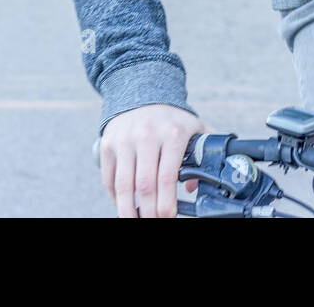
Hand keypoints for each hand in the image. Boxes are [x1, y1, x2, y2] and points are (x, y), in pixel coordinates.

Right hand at [99, 103, 207, 217]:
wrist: (143, 92)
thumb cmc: (173, 119)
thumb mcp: (196, 128)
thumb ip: (205, 154)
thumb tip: (195, 187)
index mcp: (173, 133)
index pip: (167, 176)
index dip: (167, 203)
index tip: (168, 217)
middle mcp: (147, 135)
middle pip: (145, 185)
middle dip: (149, 211)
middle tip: (154, 222)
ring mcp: (125, 139)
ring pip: (123, 185)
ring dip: (128, 210)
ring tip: (134, 220)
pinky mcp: (108, 144)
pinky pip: (109, 178)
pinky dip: (115, 197)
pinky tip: (124, 205)